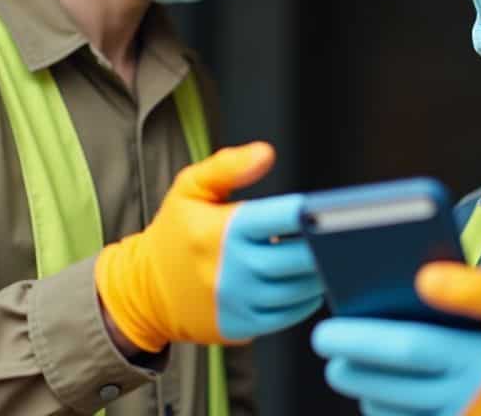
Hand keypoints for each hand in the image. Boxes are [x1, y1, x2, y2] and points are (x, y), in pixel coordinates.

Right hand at [95, 142, 322, 351]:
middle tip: (338, 235)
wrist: (142, 291)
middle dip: (323, 247)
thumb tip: (266, 153)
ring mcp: (237, 302)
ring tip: (327, 257)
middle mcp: (231, 269)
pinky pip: (288, 315)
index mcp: (222, 229)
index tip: (323, 210)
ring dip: (319, 273)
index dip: (306, 213)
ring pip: (298, 289)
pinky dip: (305, 299)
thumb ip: (228, 166)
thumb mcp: (188, 189)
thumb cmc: (174, 234)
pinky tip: (308, 283)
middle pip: (298, 258)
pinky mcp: (241, 326)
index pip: (279, 218)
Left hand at [311, 263, 480, 415]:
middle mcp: (475, 406)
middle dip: (351, 364)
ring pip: (394, 415)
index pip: (413, 349)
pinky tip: (380, 390)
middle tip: (328, 343)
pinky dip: (388, 412)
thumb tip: (423, 277)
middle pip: (391, 386)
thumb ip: (480, 288)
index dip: (364, 337)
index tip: (330, 327)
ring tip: (351, 365)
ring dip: (365, 390)